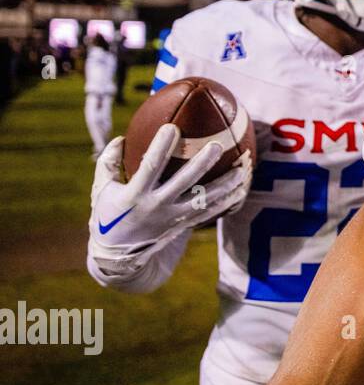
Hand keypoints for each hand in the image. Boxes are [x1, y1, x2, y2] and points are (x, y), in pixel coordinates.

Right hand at [89, 124, 252, 276]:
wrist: (116, 256)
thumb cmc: (108, 215)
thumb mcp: (100, 190)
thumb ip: (108, 162)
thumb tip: (121, 137)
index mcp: (135, 194)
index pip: (150, 166)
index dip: (161, 146)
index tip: (172, 127)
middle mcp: (156, 206)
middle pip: (185, 182)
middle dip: (202, 163)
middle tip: (218, 145)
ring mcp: (172, 218)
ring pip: (204, 200)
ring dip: (225, 185)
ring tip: (242, 169)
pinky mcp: (182, 226)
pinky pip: (209, 213)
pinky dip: (226, 202)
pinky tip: (240, 190)